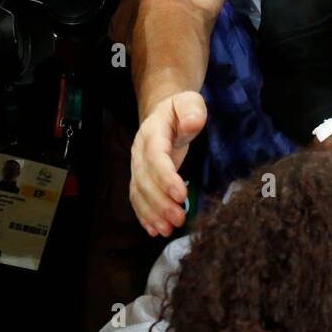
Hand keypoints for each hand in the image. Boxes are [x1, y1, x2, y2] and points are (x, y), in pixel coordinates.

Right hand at [130, 91, 207, 235]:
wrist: (163, 113)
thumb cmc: (179, 110)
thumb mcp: (189, 102)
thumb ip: (191, 110)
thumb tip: (193, 123)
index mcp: (151, 133)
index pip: (156, 157)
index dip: (165, 177)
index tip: (180, 195)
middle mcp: (140, 152)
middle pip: (145, 180)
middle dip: (160, 202)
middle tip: (179, 219)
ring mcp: (137, 166)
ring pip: (139, 193)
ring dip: (152, 213)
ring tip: (168, 230)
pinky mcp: (141, 178)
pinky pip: (138, 198)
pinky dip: (144, 215)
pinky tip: (154, 230)